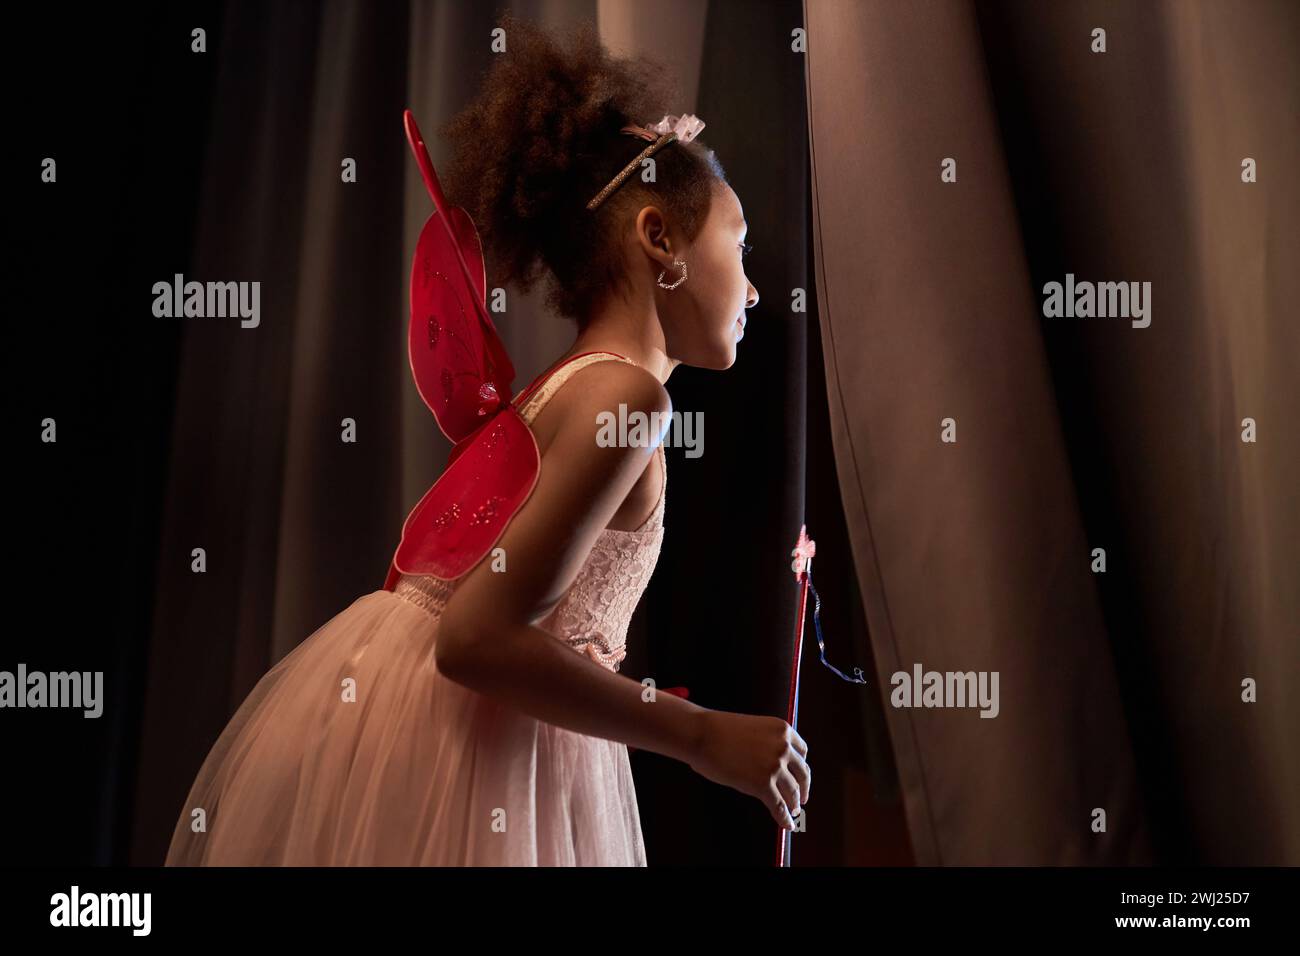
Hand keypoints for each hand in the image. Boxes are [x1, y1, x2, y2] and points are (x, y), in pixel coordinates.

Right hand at [687, 710, 810, 828]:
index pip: (802, 752)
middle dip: (803, 789)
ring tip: (791, 812)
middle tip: (801, 799)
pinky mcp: (764, 785)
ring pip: (792, 791)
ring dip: (793, 804)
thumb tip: (770, 765)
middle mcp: (783, 747)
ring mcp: (775, 767)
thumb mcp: (754, 729)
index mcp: (782, 730)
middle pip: (802, 773)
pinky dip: (785, 818)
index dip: (801, 768)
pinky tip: (786, 824)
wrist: (703, 734)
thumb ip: (767, 744)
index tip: (800, 776)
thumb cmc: (719, 731)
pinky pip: (779, 806)